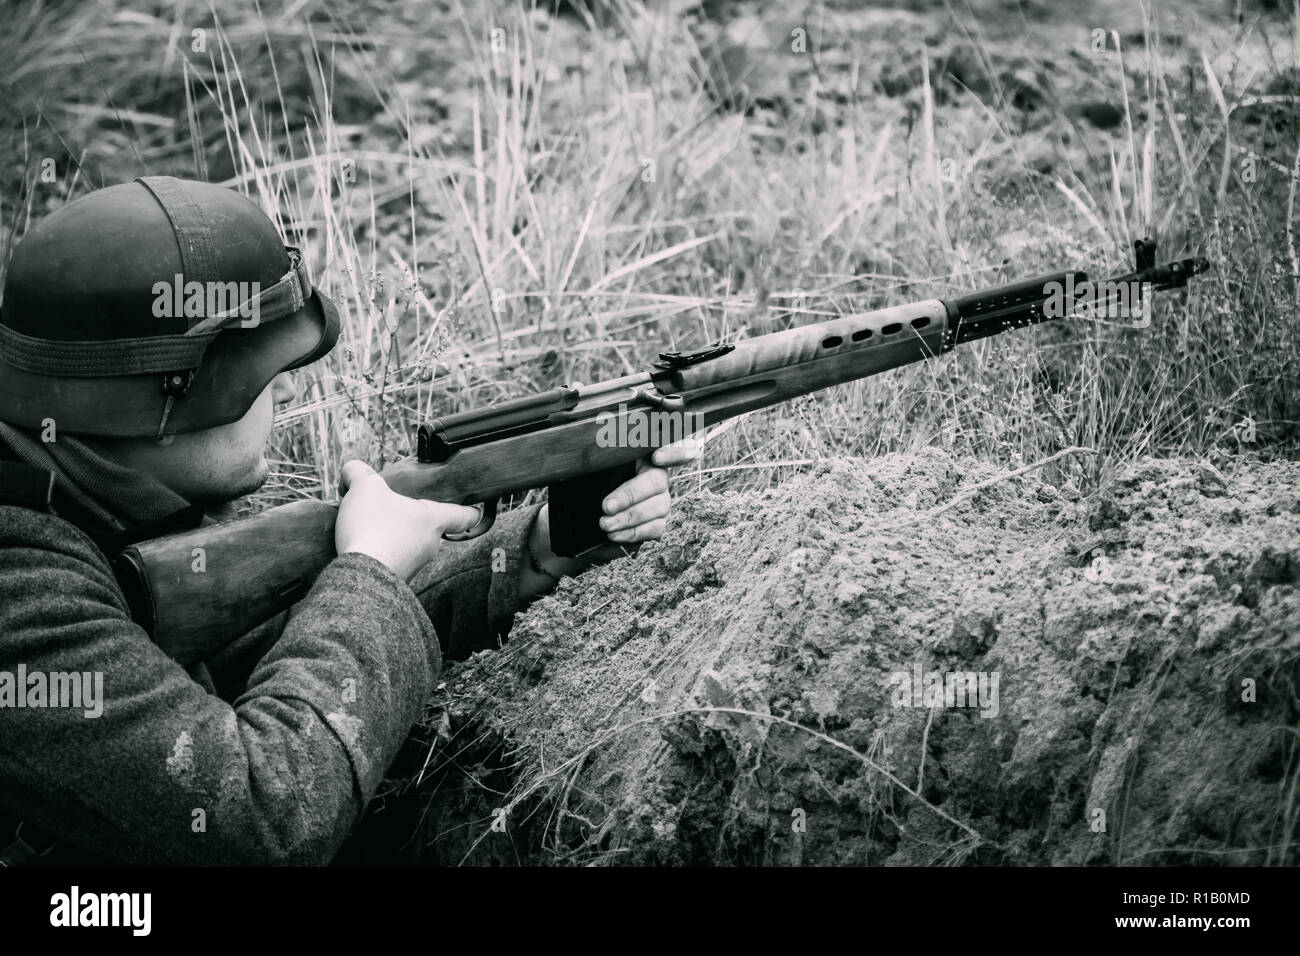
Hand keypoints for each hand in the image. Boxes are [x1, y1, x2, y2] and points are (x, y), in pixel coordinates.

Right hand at [335, 460, 480, 580]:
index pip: (464, 515)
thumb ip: (359, 473)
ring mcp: (413, 566)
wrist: (359, 577)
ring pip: (407, 546)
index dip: (471, 510)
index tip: (477, 508)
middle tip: (391, 508)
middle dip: (412, 518)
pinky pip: (389, 562)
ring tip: (366, 527)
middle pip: (429, 529)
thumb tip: (352, 471)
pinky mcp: (393, 581)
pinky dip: (376, 553)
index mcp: (433, 520)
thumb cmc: (373, 529)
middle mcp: (429, 545)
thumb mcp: (364, 488)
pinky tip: (359, 547)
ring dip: (391, 536)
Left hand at [597, 436, 702, 544]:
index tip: (656, 457)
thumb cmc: (597, 475)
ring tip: (605, 524)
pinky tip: (614, 534)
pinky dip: (633, 533)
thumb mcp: (602, 460)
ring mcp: (663, 500)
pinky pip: (655, 529)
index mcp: (647, 454)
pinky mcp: (661, 522)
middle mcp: (660, 476)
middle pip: (657, 482)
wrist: (589, 504)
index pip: (673, 446)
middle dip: (630, 495)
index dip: (673, 452)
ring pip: (658, 507)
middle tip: (606, 506)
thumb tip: (599, 439)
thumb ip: (606, 448)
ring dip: (629, 517)